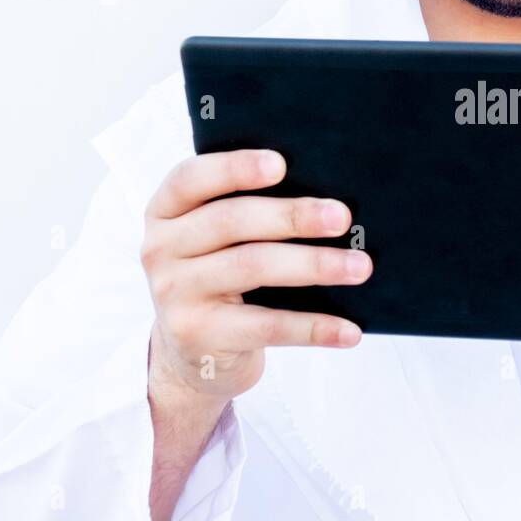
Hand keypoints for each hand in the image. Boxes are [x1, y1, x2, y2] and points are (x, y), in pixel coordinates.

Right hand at [140, 149, 372, 414]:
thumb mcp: (218, 242)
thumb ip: (250, 214)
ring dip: (314, 265)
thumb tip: (328, 198)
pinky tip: (349, 330)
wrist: (192, 356)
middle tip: (342, 217)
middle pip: (231, 221)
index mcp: (166, 211)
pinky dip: (313, 327)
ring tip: (359, 267)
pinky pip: (266, 326)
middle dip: (292, 216)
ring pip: (252, 267)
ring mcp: (174, 293)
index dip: (235, 168)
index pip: (191, 178)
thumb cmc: (222, 278)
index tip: (281, 164)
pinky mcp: (197, 336)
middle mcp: (161, 248)